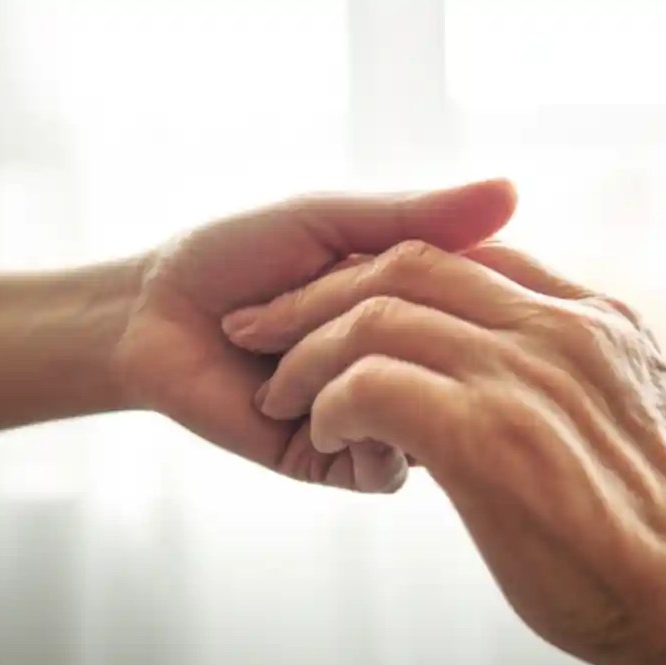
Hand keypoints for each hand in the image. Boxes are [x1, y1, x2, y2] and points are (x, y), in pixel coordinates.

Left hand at [111, 179, 516, 491]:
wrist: (153, 318)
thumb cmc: (236, 255)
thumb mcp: (331, 222)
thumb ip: (417, 219)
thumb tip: (512, 192)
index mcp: (421, 305)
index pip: (489, 306)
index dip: (466, 290)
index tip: (409, 269)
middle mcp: (409, 364)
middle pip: (463, 373)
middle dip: (399, 338)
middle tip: (327, 309)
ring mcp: (378, 416)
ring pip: (430, 428)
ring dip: (374, 389)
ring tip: (312, 363)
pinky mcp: (337, 463)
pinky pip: (385, 471)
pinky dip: (357, 438)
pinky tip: (314, 414)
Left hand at [220, 240, 665, 664]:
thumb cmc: (663, 537)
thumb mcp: (617, 428)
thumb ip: (559, 383)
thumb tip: (496, 392)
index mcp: (591, 318)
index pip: (465, 254)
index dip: (382, 272)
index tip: (329, 307)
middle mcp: (560, 327)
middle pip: (408, 263)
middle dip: (320, 293)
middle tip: (264, 333)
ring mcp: (529, 373)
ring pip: (379, 313)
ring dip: (310, 351)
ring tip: (284, 395)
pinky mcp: (491, 435)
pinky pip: (374, 383)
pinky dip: (332, 401)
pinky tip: (327, 435)